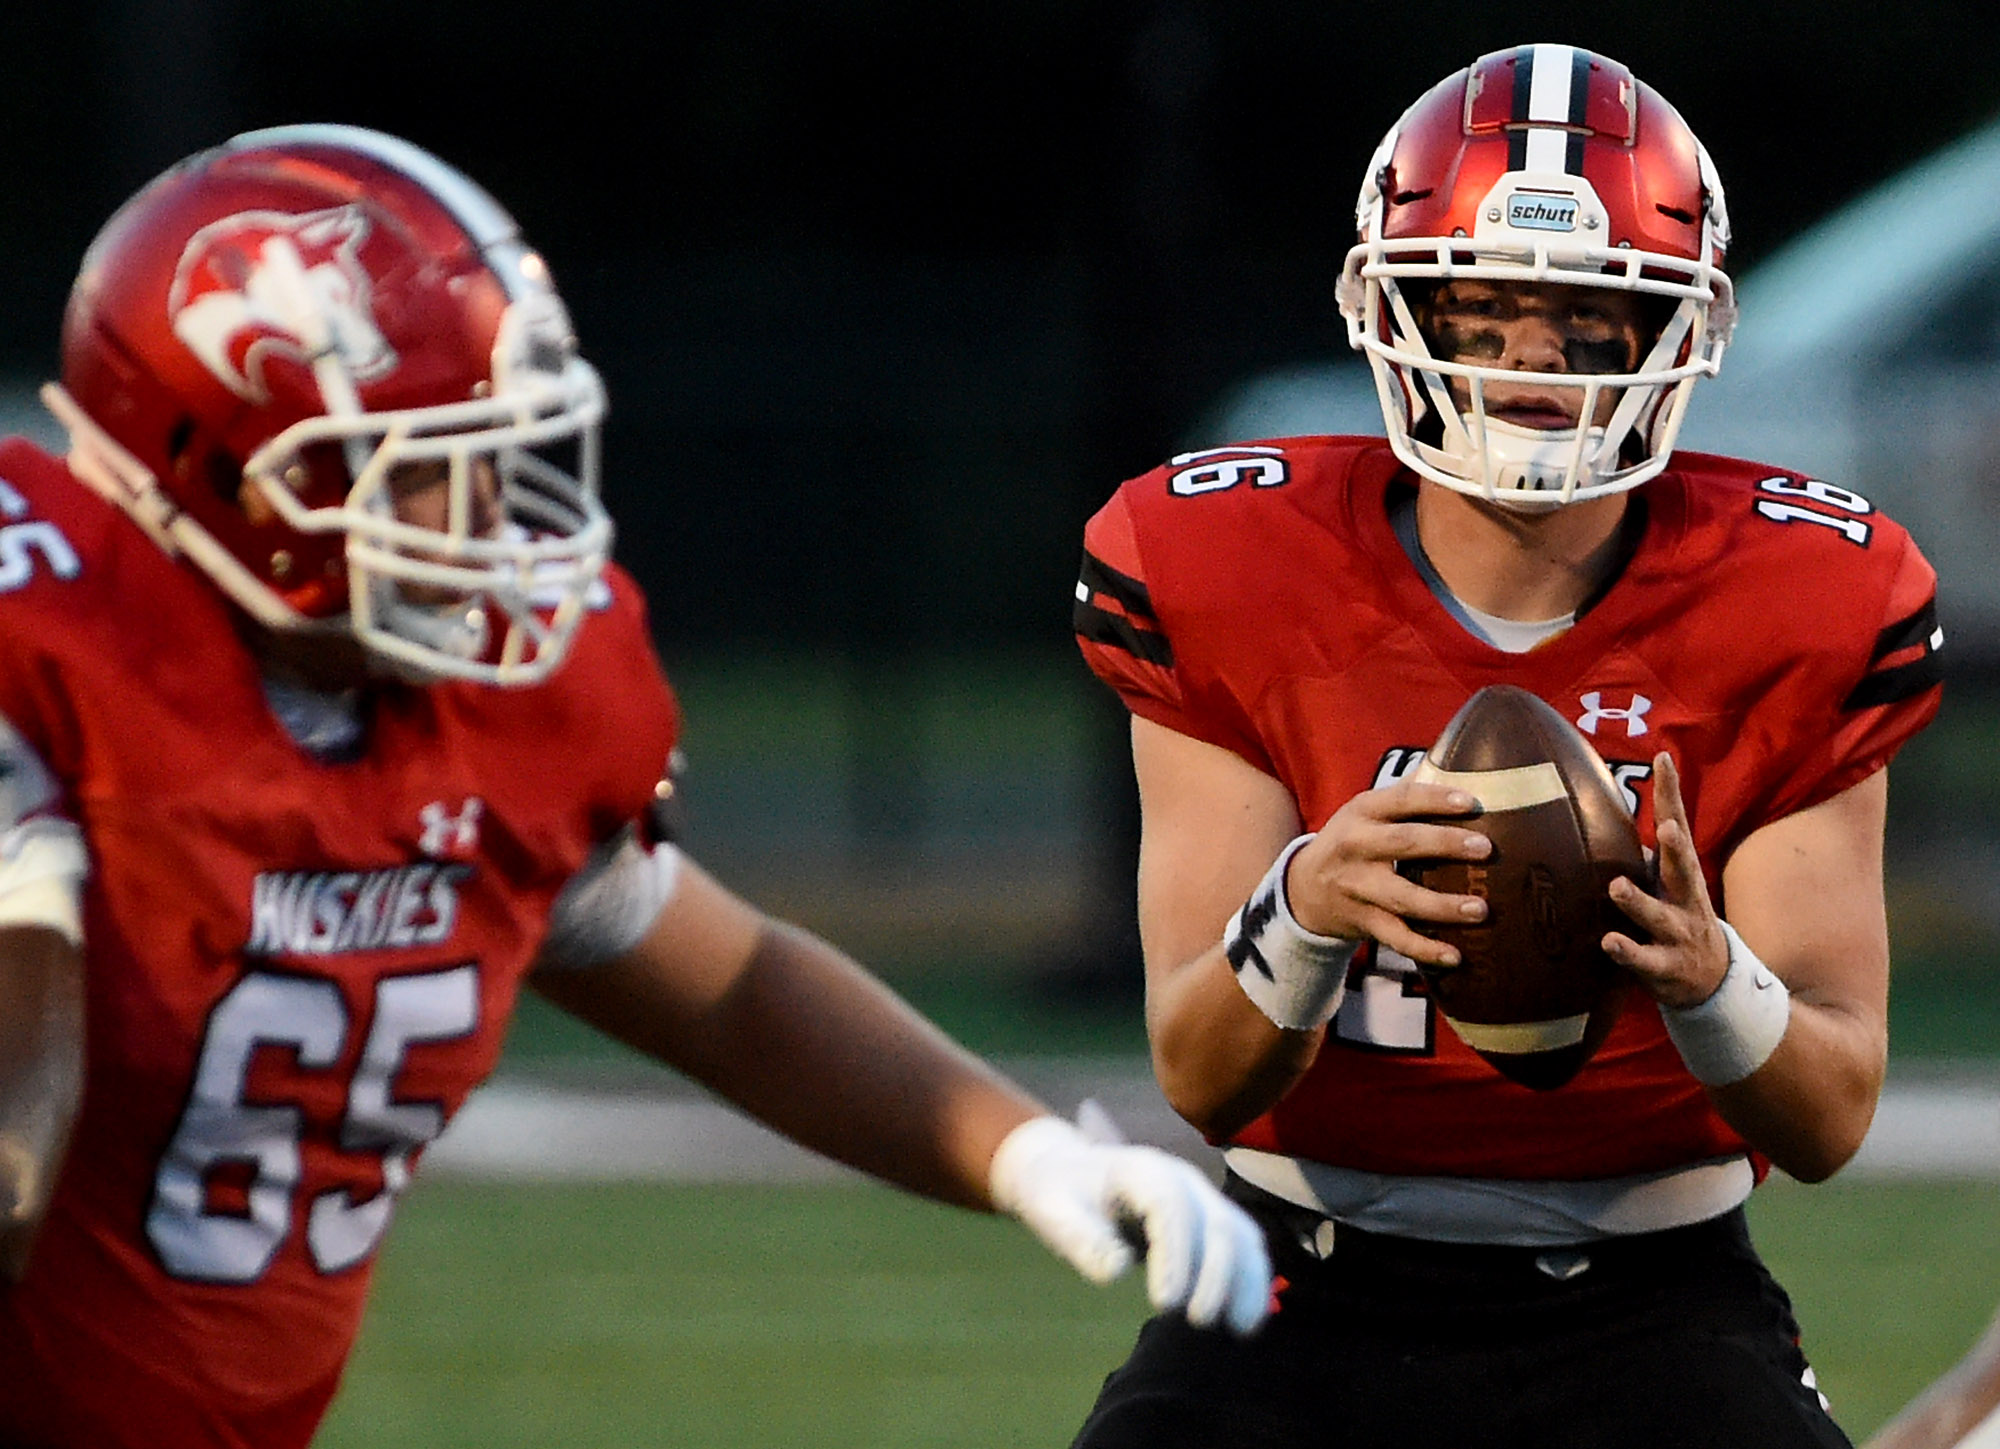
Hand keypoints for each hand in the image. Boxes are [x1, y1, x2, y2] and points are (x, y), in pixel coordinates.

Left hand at [987, 1112, 1270, 1335]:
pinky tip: (1244, 1322)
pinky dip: (1251, 1282)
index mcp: (1139, 1168)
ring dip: (1245, 1281)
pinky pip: (1243, 1246)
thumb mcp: (1053, 1211)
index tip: (1163, 1304)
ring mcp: (1202, 1197)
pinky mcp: (1211, 1220)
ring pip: (1240, 1234)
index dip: (1175, 1253)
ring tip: (1235, 1329)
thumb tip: (1117, 1271)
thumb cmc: (1059, 1192)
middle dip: (1215, 1273)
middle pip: (1215, 1220)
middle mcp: (1181, 1178)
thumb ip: (1081, 1238)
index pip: (1170, 1205)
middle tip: (1198, 1321)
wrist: (1070, 1171)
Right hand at [1283, 779, 1489, 968]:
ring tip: (1480, 909)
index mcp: (1363, 811)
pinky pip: (1396, 937)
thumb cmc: (1355, 840)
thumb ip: (1408, 795)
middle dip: (1445, 844)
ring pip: (1402, 897)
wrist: (1303, 888)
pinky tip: (1456, 956)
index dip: (1436, 799)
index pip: (1402, 798)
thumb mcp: (1368, 812)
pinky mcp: (1362, 921)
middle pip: (1404, 843)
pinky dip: (1425, 949)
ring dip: (1442, 905)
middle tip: (1486, 849)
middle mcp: (1356, 846)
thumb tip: (1466, 768)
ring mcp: (1357, 886)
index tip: (1473, 803)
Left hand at [1603, 752, 1729, 1008]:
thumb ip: (1645, 849)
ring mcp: (1678, 933)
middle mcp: (1684, 898)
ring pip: (1658, 916)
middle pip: (1681, 867)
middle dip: (1675, 846)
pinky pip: (1643, 958)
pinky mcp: (1665, 966)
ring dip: (1638, 901)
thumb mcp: (1667, 881)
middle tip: (1663, 827)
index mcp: (1680, 872)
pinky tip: (1608, 941)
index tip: (1663, 758)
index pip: (1676, 824)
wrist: (1713, 981)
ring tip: (1617, 887)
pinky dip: (1627, 950)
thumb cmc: (1677, 917)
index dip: (1670, 792)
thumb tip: (1609, 812)